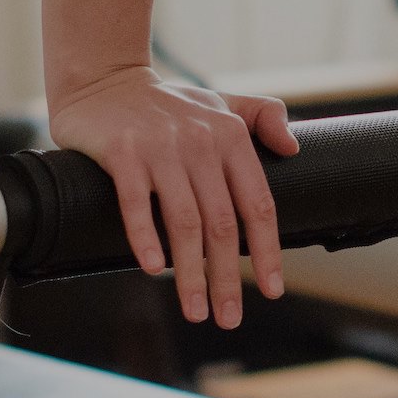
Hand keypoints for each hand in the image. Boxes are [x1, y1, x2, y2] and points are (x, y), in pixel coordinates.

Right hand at [49, 67, 299, 327]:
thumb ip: (262, 117)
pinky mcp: (122, 152)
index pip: (257, 204)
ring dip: (191, 274)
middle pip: (222, 224)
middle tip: (228, 318)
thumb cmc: (166, 103)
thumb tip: (294, 148)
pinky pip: (136, 202)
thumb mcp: (221, 103)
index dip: (267, 251)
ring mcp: (160, 148)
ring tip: (195, 311)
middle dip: (227, 278)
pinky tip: (153, 268)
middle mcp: (200, 143)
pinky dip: (146, 237)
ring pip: (184, 222)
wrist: (103, 79)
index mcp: (230, 137)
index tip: (272, 290)